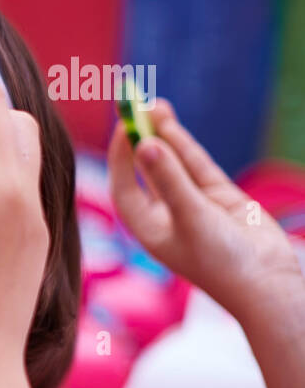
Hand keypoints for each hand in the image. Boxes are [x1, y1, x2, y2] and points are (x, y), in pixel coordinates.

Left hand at [107, 99, 303, 321]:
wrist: (268, 282)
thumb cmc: (221, 260)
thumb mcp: (192, 217)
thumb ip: (170, 180)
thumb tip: (145, 145)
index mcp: (147, 228)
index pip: (124, 186)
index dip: (120, 157)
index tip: (124, 127)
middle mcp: (165, 215)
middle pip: (145, 170)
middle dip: (140, 139)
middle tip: (135, 106)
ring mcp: (192, 204)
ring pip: (172, 163)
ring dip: (163, 136)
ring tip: (154, 105)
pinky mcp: (219, 198)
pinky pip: (197, 167)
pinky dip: (184, 146)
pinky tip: (170, 125)